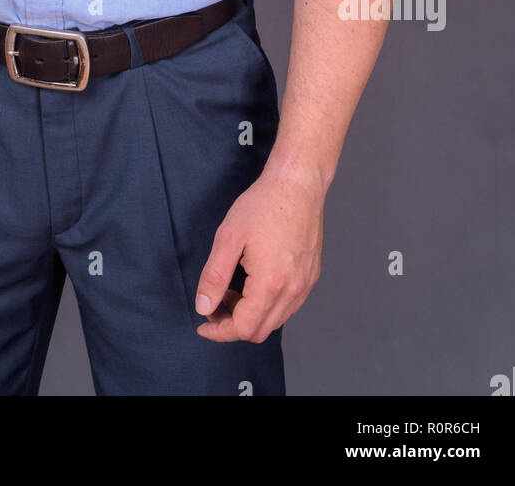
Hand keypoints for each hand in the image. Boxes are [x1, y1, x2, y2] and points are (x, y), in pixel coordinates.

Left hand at [194, 166, 324, 342]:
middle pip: (260, 331)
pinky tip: (254, 282)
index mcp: (270, 284)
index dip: (219, 331)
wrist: (297, 184)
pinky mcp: (311, 276)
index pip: (243, 329)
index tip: (203, 324)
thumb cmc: (263, 205)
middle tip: (215, 304)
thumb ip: (214, 277)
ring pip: (275, 320)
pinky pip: (288, 305)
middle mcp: (292, 291)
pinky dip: (268, 305)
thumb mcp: (228, 238)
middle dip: (233, 325)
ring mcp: (305, 285)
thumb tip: (203, 307)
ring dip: (251, 315)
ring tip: (234, 289)